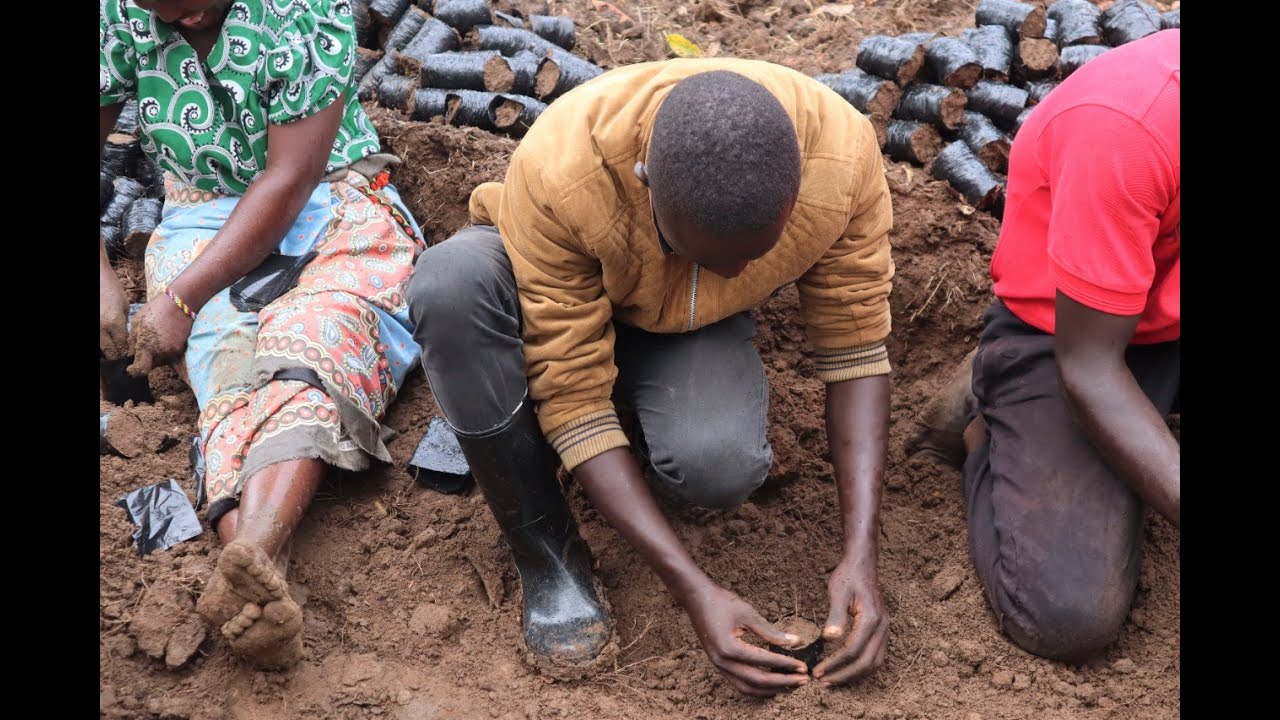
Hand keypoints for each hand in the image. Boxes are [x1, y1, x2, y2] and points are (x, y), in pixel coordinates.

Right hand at [100, 265, 129, 359]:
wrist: (97, 277)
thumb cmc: (111, 289)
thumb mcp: (124, 306)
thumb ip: (124, 325)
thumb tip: (125, 339)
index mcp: (114, 323)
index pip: (122, 347)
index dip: (126, 353)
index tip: (129, 355)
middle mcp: (101, 329)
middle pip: (110, 352)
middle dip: (116, 355)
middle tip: (121, 356)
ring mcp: (93, 328)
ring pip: (100, 349)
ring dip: (106, 351)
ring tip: (112, 349)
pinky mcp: (88, 326)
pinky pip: (96, 340)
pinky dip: (100, 344)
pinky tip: (104, 341)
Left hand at [127, 295, 194, 376]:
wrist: (181, 303)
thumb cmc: (156, 309)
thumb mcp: (137, 322)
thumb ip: (132, 341)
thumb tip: (131, 354)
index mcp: (147, 346)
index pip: (141, 369)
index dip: (135, 371)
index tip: (132, 367)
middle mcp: (161, 352)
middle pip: (151, 365)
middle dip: (147, 358)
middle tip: (147, 342)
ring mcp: (173, 351)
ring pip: (162, 360)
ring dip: (158, 354)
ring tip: (159, 336)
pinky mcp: (182, 349)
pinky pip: (171, 354)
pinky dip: (167, 349)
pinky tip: (167, 335)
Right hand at [681, 583, 809, 696]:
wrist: (696, 598)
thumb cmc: (721, 602)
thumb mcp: (748, 613)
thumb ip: (770, 631)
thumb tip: (795, 641)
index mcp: (729, 648)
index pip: (764, 661)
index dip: (785, 664)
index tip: (802, 666)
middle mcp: (722, 662)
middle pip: (757, 681)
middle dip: (782, 682)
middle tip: (802, 681)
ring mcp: (718, 666)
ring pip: (747, 688)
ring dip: (770, 690)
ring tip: (790, 686)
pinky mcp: (718, 665)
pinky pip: (739, 683)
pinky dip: (757, 687)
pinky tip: (771, 684)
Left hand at [813, 550, 887, 685]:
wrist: (863, 564)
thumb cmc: (848, 576)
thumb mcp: (838, 592)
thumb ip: (835, 616)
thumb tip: (829, 638)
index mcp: (871, 618)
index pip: (853, 650)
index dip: (835, 664)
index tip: (818, 671)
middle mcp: (882, 627)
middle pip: (867, 662)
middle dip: (845, 675)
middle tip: (824, 682)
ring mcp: (885, 630)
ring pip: (875, 663)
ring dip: (855, 675)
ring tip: (834, 680)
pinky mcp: (882, 631)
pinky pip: (876, 656)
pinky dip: (862, 667)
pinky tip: (846, 670)